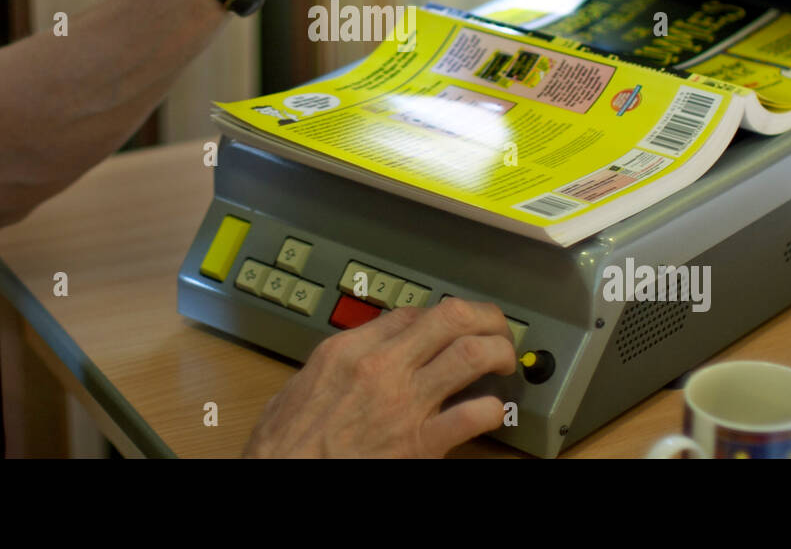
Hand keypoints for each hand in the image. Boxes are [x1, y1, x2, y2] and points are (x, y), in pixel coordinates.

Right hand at [242, 297, 516, 457]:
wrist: (284, 476)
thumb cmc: (284, 445)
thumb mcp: (300, 386)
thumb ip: (334, 365)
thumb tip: (354, 357)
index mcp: (348, 350)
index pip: (410, 313)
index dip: (438, 316)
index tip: (447, 328)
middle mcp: (381, 366)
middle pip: (449, 317)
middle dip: (483, 317)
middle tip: (496, 327)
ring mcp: (405, 402)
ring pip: (470, 354)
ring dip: (498, 351)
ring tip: (506, 359)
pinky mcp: (421, 442)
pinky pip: (474, 414)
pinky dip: (493, 409)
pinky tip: (494, 411)